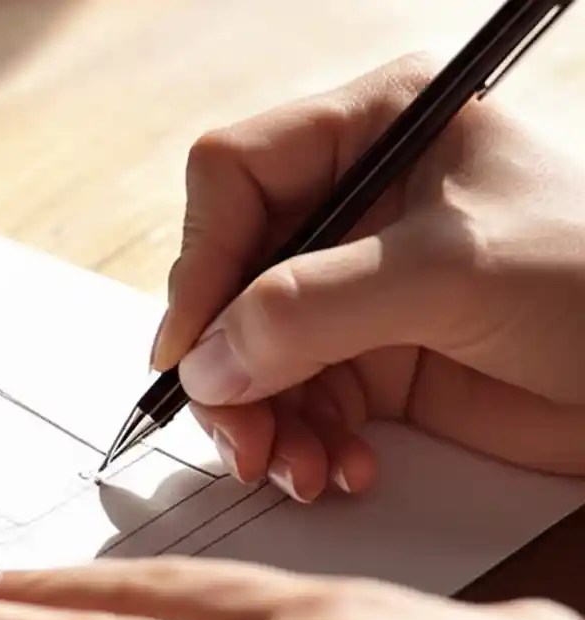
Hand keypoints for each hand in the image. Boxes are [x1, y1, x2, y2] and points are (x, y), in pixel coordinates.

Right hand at [151, 53, 584, 502]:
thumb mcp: (449, 274)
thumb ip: (312, 309)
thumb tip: (205, 360)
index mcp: (374, 131)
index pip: (235, 177)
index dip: (201, 260)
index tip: (191, 346)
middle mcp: (354, 207)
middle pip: (231, 276)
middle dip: (229, 362)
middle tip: (238, 431)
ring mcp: (359, 289)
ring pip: (252, 350)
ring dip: (260, 417)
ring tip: (291, 466)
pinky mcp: (376, 361)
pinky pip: (297, 400)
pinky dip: (302, 442)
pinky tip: (338, 467)